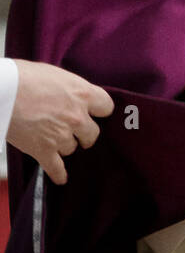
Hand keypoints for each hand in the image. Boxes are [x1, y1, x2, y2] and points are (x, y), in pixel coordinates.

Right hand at [6, 60, 113, 185]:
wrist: (2, 90)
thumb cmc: (24, 77)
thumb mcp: (56, 75)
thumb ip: (71, 89)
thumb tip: (73, 95)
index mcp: (82, 93)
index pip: (106, 107)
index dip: (99, 111)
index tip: (94, 113)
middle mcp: (77, 116)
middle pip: (92, 134)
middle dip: (83, 133)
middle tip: (75, 131)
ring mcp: (61, 135)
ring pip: (72, 149)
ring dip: (63, 145)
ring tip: (52, 139)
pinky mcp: (43, 150)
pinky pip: (57, 169)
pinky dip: (58, 174)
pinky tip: (61, 177)